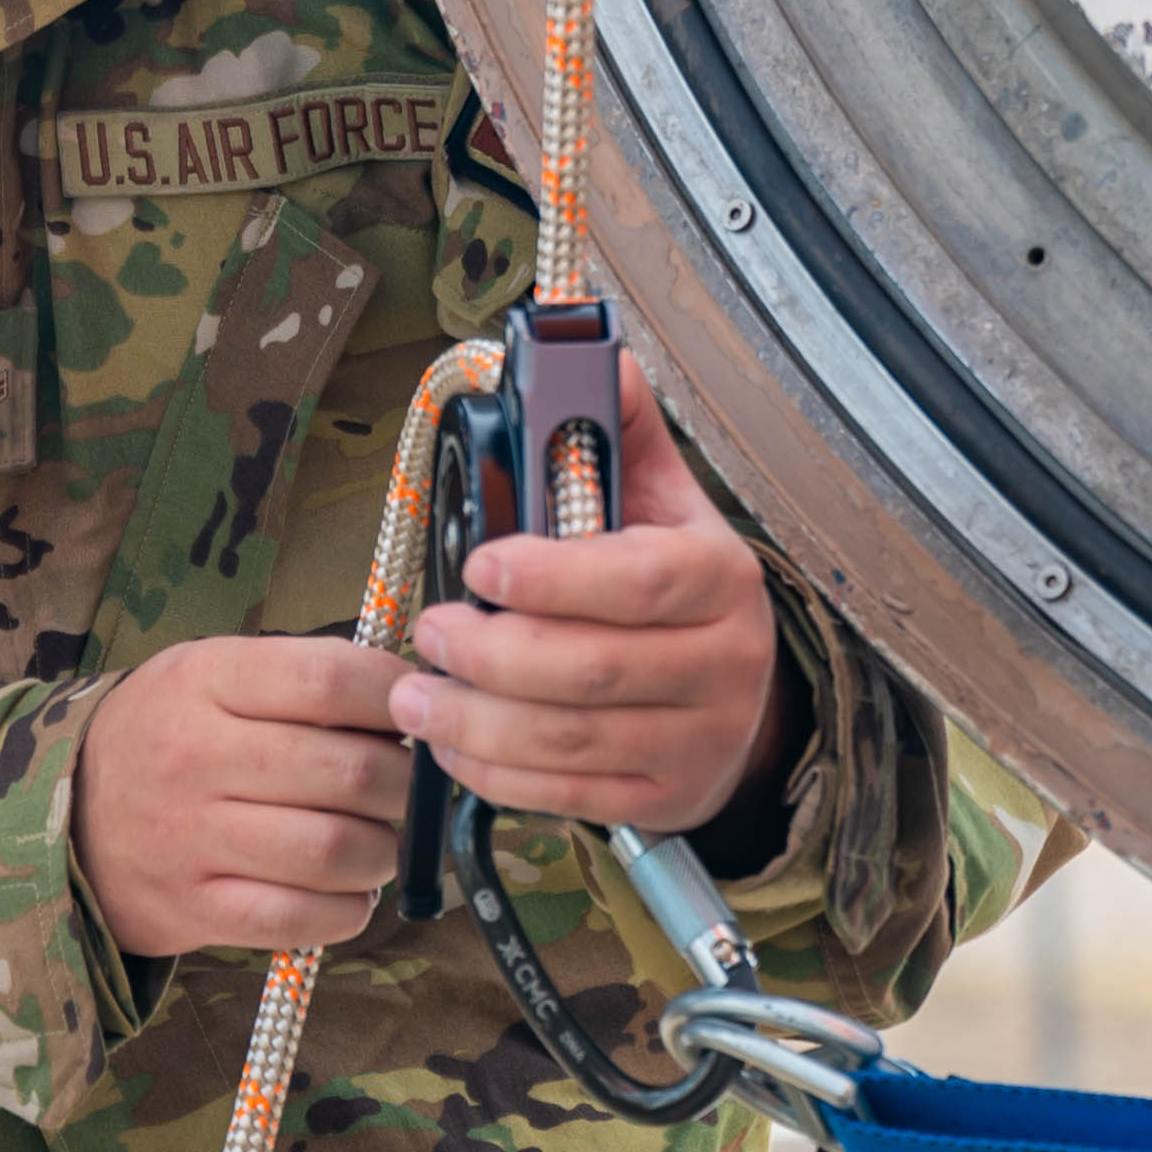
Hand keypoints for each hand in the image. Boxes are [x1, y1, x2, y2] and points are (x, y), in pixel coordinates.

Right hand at [73, 633, 417, 958]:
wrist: (63, 819)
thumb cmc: (165, 735)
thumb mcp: (209, 674)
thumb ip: (298, 677)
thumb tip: (409, 700)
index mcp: (205, 680)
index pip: (327, 679)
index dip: (393, 695)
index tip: (412, 710)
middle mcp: (195, 756)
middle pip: (348, 771)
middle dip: (404, 784)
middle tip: (405, 788)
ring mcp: (190, 837)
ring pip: (331, 850)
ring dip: (381, 852)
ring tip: (378, 842)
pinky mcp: (192, 907)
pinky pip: (297, 917)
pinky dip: (345, 910)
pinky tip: (348, 893)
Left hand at [399, 352, 799, 839]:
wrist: (738, 693)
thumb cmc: (673, 580)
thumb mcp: (660, 494)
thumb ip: (616, 424)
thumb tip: (592, 352)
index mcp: (719, 575)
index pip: (638, 580)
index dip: (552, 576)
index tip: (477, 565)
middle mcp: (723, 663)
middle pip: (591, 670)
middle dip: (490, 656)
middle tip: (427, 633)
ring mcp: (698, 740)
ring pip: (570, 741)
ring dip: (475, 720)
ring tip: (413, 694)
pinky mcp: (667, 798)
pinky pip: (567, 796)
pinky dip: (495, 773)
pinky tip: (451, 741)